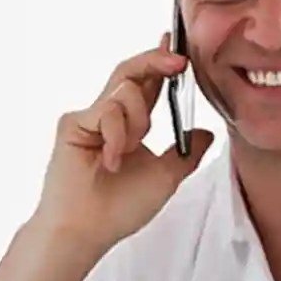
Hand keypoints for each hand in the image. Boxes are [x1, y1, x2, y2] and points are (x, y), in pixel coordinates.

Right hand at [30, 33, 216, 255]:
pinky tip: (112, 162)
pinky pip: (107, 111)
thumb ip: (186, 152)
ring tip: (128, 153)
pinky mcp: (73, 123)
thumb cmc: (118, 209)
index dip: (164, 65)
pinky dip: (117, 136)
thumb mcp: (166, 177)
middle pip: (132, 72)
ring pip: (125, 91)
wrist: (86, 230)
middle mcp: (109, 117)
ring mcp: (90, 119)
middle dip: (156, 61)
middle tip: (178, 60)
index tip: (179, 49)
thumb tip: (208, 132)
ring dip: (137, 121)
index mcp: (130, 126)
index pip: (149, 86)